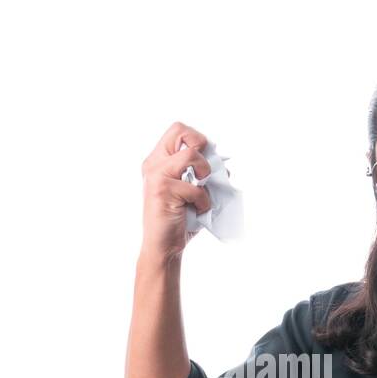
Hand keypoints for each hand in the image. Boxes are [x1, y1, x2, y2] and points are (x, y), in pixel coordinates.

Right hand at [140, 122, 213, 261]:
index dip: (196, 138)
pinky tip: (198, 210)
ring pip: (191, 155)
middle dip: (200, 146)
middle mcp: (154, 164)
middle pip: (180, 130)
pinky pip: (195, 187)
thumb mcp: (189, 190)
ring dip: (205, 173)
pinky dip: (203, 200)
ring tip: (202, 191)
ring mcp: (156, 175)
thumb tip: (222, 162)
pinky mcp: (162, 190)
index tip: (204, 160)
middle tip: (204, 169)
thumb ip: (198, 173)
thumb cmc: (179, 219)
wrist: (164, 247)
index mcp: (158, 161)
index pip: (178, 130)